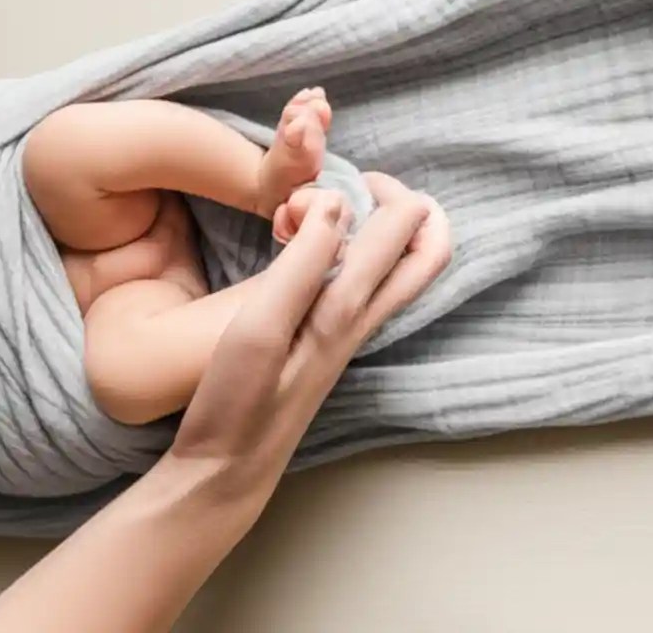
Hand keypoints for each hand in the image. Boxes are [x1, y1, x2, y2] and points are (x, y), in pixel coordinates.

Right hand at [173, 171, 450, 461]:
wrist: (226, 467)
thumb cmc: (238, 399)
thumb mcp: (261, 325)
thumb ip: (303, 263)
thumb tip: (337, 202)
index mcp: (349, 308)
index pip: (404, 226)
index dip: (373, 191)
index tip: (319, 187)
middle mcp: (361, 320)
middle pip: (426, 252)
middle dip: (401, 203)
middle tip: (353, 185)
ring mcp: (346, 336)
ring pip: (397, 271)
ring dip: (379, 228)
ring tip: (327, 210)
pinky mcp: (325, 347)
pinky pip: (364, 287)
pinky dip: (352, 254)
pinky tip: (312, 251)